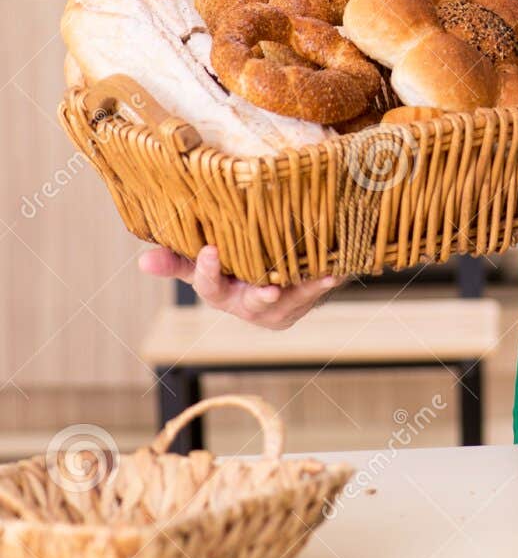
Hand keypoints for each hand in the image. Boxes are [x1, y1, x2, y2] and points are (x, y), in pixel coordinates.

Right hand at [138, 244, 340, 329]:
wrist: (275, 275)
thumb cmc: (231, 265)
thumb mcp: (203, 264)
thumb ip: (176, 262)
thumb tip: (142, 262)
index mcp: (222, 294)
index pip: (209, 288)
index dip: (207, 271)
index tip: (210, 250)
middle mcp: (250, 306)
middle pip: (254, 303)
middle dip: (261, 296)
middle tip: (269, 288)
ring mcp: (281, 306)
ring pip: (291, 300)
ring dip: (304, 290)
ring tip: (315, 277)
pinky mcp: (304, 301)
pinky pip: (315, 292)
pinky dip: (324, 282)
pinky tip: (335, 272)